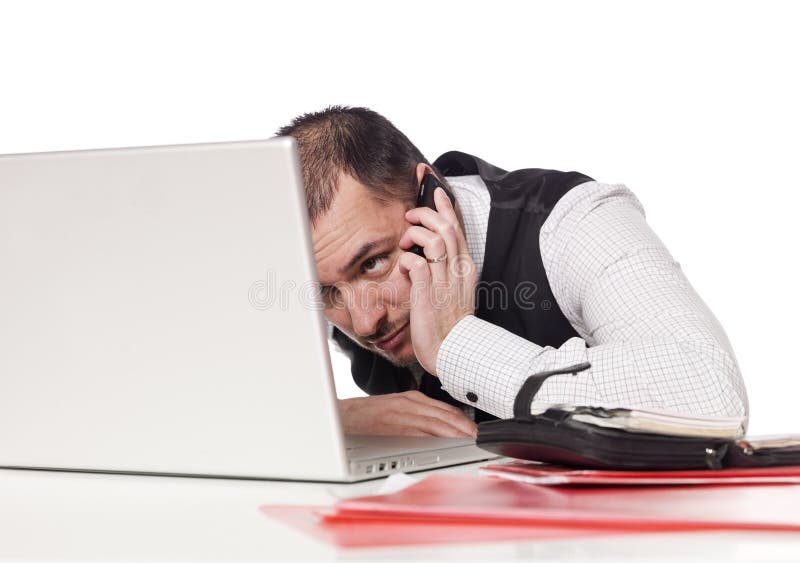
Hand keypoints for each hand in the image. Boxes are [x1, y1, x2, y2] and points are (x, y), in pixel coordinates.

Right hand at [338, 391, 477, 437]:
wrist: (341, 416)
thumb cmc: (363, 415)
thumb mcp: (392, 408)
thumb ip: (412, 415)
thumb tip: (432, 427)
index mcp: (409, 398)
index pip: (443, 408)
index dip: (462, 419)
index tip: (473, 429)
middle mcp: (409, 403)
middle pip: (445, 414)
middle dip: (464, 426)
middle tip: (478, 437)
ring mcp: (403, 413)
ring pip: (437, 422)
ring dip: (457, 432)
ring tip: (470, 441)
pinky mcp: (395, 426)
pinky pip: (422, 432)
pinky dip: (438, 437)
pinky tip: (448, 443)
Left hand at [399, 187, 477, 374]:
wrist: (453, 353)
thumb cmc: (448, 325)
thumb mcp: (451, 291)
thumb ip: (442, 270)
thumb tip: (424, 253)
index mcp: (465, 268)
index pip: (458, 228)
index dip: (446, 206)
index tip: (435, 191)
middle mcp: (458, 271)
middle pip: (447, 227)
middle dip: (426, 213)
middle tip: (411, 215)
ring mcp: (444, 282)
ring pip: (435, 240)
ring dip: (416, 234)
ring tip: (405, 242)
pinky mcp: (428, 294)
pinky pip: (417, 264)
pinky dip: (407, 259)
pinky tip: (403, 265)